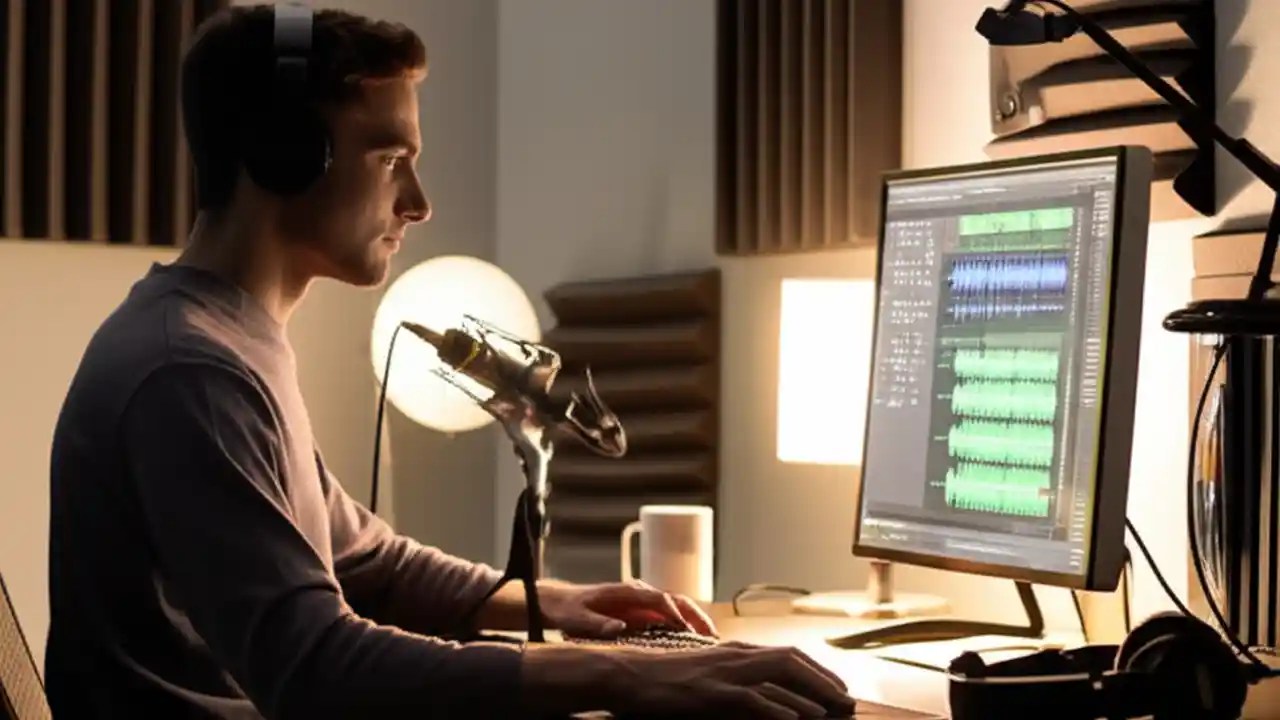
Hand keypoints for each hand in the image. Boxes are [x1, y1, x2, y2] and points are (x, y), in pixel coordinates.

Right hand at [521, 641, 855, 718]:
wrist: (627, 676)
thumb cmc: (661, 681)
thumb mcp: (703, 676)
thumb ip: (730, 681)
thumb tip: (755, 695)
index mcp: (734, 651)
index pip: (785, 655)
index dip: (815, 669)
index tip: (835, 687)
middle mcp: (735, 655)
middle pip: (792, 660)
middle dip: (822, 678)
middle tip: (846, 699)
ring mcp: (725, 671)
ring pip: (780, 675)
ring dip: (811, 693)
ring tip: (834, 709)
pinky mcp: (713, 691)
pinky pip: (755, 699)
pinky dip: (780, 709)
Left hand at [539, 579, 716, 637]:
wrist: (562, 601)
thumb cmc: (569, 609)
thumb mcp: (576, 618)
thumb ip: (596, 623)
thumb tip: (619, 627)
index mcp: (626, 592)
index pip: (657, 598)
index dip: (673, 612)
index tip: (685, 628)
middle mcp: (639, 593)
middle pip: (675, 599)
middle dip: (695, 615)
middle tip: (711, 634)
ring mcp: (643, 601)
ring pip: (677, 606)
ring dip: (696, 619)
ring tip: (712, 638)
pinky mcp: (643, 611)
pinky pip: (669, 615)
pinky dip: (686, 624)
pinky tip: (696, 639)